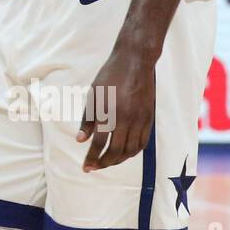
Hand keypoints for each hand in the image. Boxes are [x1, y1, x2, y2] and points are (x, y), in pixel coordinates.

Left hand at [77, 45, 156, 171]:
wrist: (135, 62)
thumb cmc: (109, 77)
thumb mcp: (93, 95)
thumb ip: (87, 119)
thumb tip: (80, 140)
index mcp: (108, 112)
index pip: (99, 143)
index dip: (92, 158)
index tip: (85, 167)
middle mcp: (125, 119)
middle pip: (116, 151)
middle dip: (104, 163)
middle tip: (94, 167)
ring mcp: (139, 119)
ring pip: (131, 150)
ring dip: (118, 160)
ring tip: (107, 162)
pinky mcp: (149, 118)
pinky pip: (142, 143)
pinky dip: (133, 152)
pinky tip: (124, 154)